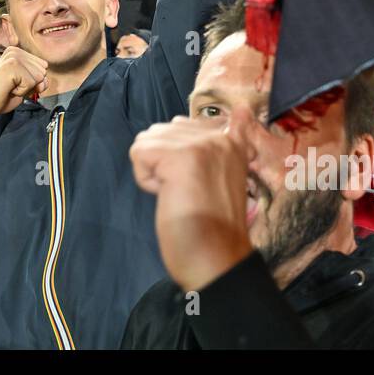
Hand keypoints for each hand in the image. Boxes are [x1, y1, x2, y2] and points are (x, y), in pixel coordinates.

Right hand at [0, 47, 49, 115]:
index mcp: (17, 52)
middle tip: (13, 86)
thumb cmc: (2, 95)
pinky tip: (9, 89)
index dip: (33, 80)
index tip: (16, 83)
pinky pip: (32, 84)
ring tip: (10, 87)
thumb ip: (39, 80)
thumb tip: (45, 81)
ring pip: (39, 77)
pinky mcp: (12, 66)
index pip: (43, 66)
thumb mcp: (25, 85)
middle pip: (42, 70)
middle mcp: (15, 51)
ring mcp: (13, 57)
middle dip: (31, 84)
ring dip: (26, 88)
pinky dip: (22, 92)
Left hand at [129, 113, 254, 290]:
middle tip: (187, 193)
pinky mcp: (181, 157)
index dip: (174, 156)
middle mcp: (220, 136)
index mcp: (232, 140)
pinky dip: (145, 179)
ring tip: (179, 194)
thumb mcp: (218, 178)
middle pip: (161, 130)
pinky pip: (139, 152)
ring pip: (148, 139)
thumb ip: (212, 148)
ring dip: (154, 170)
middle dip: (162, 163)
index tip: (197, 185)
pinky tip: (168, 196)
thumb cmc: (211, 228)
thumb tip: (233, 113)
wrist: (217, 261)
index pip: (183, 124)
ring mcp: (202, 144)